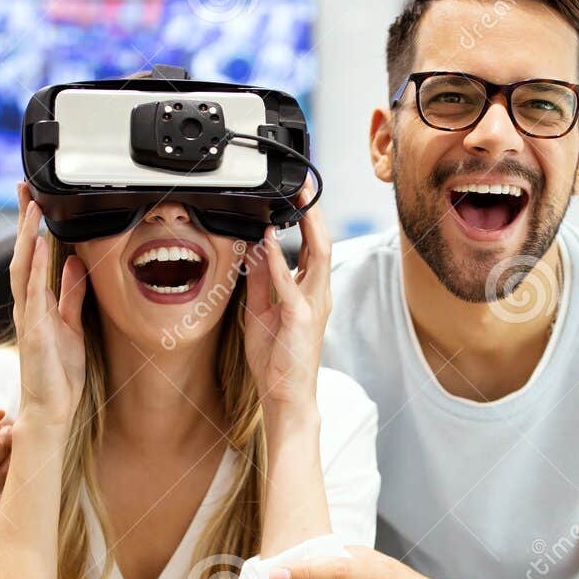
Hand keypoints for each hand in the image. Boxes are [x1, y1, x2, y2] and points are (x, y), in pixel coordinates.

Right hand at [12, 183, 86, 430]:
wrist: (52, 408)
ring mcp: (29, 317)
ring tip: (32, 206)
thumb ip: (72, 294)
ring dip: (26, 235)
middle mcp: (28, 306)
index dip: (30, 228)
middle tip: (24, 188)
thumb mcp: (73, 325)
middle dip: (22, 221)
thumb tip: (76, 263)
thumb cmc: (59, 374)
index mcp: (37, 304)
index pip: (30, 257)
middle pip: (21, 254)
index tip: (33, 200)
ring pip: (22, 267)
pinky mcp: (35, 330)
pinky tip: (39, 244)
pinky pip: (34, 292)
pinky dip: (37, 266)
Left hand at [241, 190, 329, 420]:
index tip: (298, 192)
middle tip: (303, 182)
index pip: (312, 245)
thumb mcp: (261, 312)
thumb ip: (260, 281)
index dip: (307, 216)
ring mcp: (313, 305)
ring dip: (306, 224)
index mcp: (310, 291)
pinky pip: (291, 284)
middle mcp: (317, 294)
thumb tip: (256, 250)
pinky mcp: (301, 320)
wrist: (285, 396)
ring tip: (296, 199)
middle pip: (322, 240)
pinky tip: (269, 242)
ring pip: (317, 254)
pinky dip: (279, 261)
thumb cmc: (277, 360)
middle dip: (313, 209)